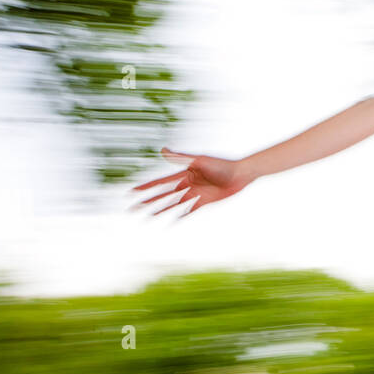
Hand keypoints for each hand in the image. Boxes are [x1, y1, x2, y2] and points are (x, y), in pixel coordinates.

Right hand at [131, 147, 252, 217]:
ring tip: (148, 217)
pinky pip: (190, 211)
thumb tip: (162, 150)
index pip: (160, 182)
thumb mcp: (200, 160)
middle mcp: (187, 183)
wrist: (241, 174)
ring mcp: (195, 193)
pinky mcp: (205, 201)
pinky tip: (172, 223)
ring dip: (161, 210)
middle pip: (164, 195)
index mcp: (184, 173)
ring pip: (174, 204)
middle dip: (148, 201)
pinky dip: (180, 217)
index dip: (146, 187)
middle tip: (133, 208)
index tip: (132, 192)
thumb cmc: (222, 164)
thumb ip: (181, 157)